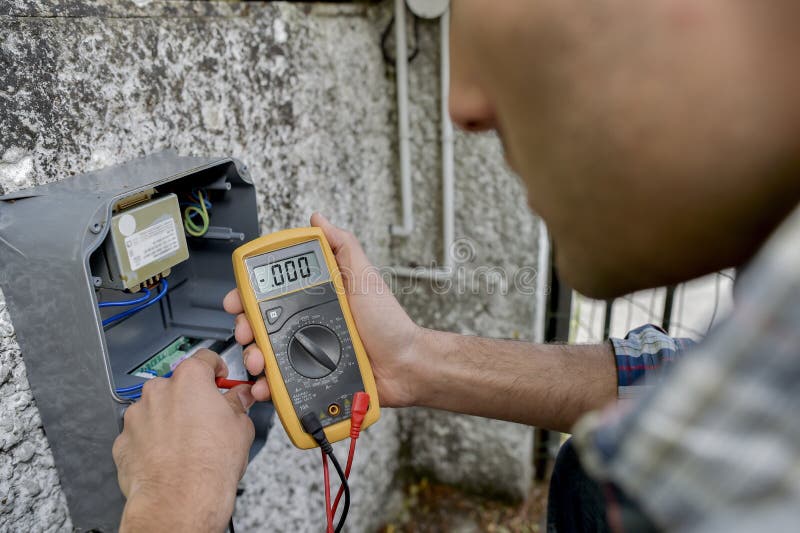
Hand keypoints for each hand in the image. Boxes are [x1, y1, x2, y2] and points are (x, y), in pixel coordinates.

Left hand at [113, 350, 254, 531]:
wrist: (180, 500)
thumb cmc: (208, 466)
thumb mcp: (241, 427)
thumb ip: (237, 404)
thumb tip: (239, 398)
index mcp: (189, 380)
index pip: (204, 359)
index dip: (215, 368)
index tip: (219, 378)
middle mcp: (158, 391)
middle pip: (177, 385)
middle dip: (190, 399)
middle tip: (206, 419)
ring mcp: (136, 416)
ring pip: (156, 409)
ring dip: (168, 420)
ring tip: (186, 444)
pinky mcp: (123, 441)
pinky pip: (140, 434)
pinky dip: (152, 442)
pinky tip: (169, 457)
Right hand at [223, 212, 423, 407]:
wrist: (405, 366)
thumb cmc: (389, 324)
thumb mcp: (364, 277)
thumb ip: (342, 247)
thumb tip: (319, 219)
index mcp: (315, 300)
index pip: (272, 293)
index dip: (249, 294)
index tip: (238, 299)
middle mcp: (307, 325)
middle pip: (261, 325)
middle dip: (246, 328)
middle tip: (247, 332)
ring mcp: (308, 354)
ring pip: (266, 355)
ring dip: (253, 358)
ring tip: (259, 361)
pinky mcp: (311, 380)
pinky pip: (281, 383)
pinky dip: (267, 385)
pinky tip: (265, 385)